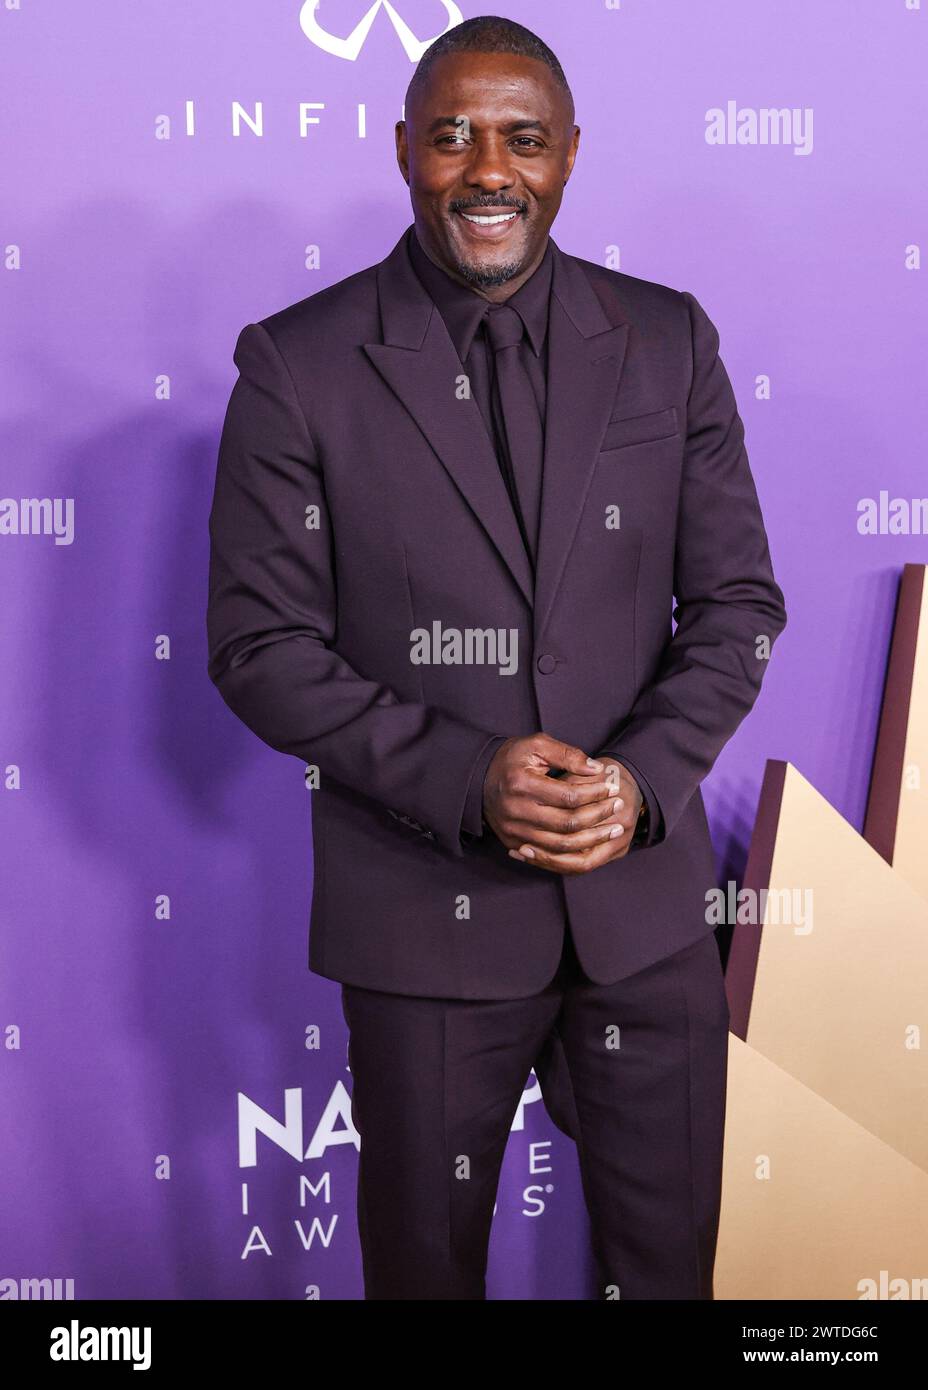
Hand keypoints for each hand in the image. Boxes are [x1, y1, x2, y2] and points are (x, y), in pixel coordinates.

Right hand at [482, 737, 631, 875]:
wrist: (478, 778)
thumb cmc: (512, 758)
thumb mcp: (537, 745)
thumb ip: (568, 754)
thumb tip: (597, 770)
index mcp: (521, 784)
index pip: (568, 796)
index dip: (595, 794)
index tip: (613, 787)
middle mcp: (516, 811)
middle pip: (567, 824)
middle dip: (598, 817)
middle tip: (619, 807)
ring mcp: (513, 831)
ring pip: (561, 846)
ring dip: (591, 839)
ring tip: (613, 829)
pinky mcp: (512, 842)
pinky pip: (548, 855)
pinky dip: (572, 852)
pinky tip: (591, 844)